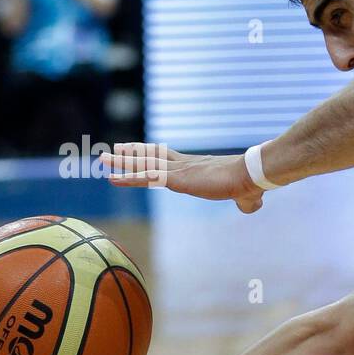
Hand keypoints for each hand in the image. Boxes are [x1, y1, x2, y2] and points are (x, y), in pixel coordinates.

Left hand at [103, 143, 263, 213]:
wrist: (249, 176)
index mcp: (196, 167)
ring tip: (103, 158)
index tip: (139, 150)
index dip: (152, 153)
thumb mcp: (246, 196)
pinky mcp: (175, 180)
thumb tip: (250, 205)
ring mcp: (177, 171)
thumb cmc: (250, 184)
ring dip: (122, 162)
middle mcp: (183, 165)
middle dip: (131, 154)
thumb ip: (245, 201)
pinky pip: (145, 178)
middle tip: (113, 150)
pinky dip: (127, 178)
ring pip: (143, 164)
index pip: (168, 157)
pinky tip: (112, 178)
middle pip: (151, 156)